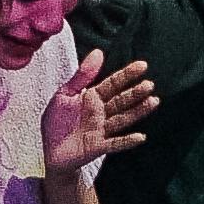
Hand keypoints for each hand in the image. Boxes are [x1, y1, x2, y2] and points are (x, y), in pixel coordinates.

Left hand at [42, 49, 154, 175]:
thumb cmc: (57, 122)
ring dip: (138, 111)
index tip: (142, 65)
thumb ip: (82, 75)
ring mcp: (101, 129)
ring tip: (153, 102)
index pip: (113, 84)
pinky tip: (140, 137)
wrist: (49, 152)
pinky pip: (114, 143)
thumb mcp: (64, 94)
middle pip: (121, 101)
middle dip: (135, 93)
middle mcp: (101, 112)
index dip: (126, 75)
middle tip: (149, 85)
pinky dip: (126, 141)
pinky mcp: (98, 146)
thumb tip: (98, 52)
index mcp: (93, 98)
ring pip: (122, 118)